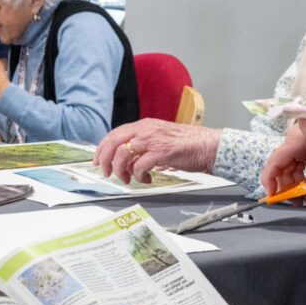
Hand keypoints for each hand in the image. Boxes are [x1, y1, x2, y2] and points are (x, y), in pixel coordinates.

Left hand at [96, 119, 220, 182]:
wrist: (207, 145)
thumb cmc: (187, 145)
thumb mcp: (160, 140)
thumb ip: (144, 148)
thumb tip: (129, 163)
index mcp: (144, 125)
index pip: (115, 134)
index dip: (103, 148)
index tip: (98, 161)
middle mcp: (146, 129)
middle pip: (114, 142)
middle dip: (105, 159)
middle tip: (107, 173)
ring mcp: (153, 140)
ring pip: (123, 154)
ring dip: (122, 170)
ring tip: (129, 178)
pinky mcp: (161, 152)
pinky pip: (140, 166)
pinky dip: (139, 176)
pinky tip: (147, 179)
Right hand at [259, 125, 305, 196]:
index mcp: (293, 142)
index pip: (274, 162)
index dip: (270, 180)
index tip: (273, 195)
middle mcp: (294, 146)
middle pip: (284, 171)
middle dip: (290, 189)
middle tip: (299, 202)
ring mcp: (301, 148)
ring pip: (294, 172)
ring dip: (301, 187)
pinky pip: (304, 168)